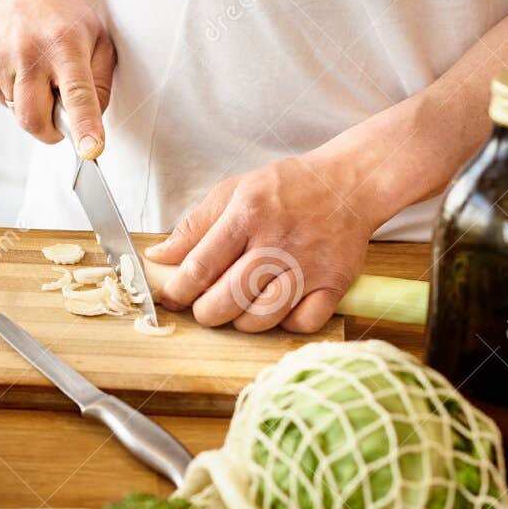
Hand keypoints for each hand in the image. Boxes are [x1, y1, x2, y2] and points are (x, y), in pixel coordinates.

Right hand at [0, 0, 114, 157]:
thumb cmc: (67, 16)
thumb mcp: (99, 42)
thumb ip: (100, 86)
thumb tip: (89, 126)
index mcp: (66, 45)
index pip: (77, 94)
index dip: (84, 126)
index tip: (89, 151)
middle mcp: (30, 52)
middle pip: (34, 119)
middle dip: (49, 132)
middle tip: (60, 117)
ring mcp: (2, 58)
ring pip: (18, 113)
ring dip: (33, 106)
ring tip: (40, 73)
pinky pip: (2, 101)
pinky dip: (16, 95)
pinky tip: (23, 68)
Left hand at [143, 152, 377, 332]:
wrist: (350, 184)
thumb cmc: (288, 189)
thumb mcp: (235, 191)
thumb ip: (194, 226)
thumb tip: (158, 257)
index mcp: (248, 215)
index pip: (199, 267)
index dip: (179, 291)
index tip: (173, 298)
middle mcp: (277, 243)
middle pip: (228, 299)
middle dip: (206, 313)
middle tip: (206, 308)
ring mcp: (308, 267)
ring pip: (262, 319)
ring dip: (243, 321)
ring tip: (240, 307)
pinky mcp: (334, 284)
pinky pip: (301, 324)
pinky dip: (286, 324)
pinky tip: (279, 309)